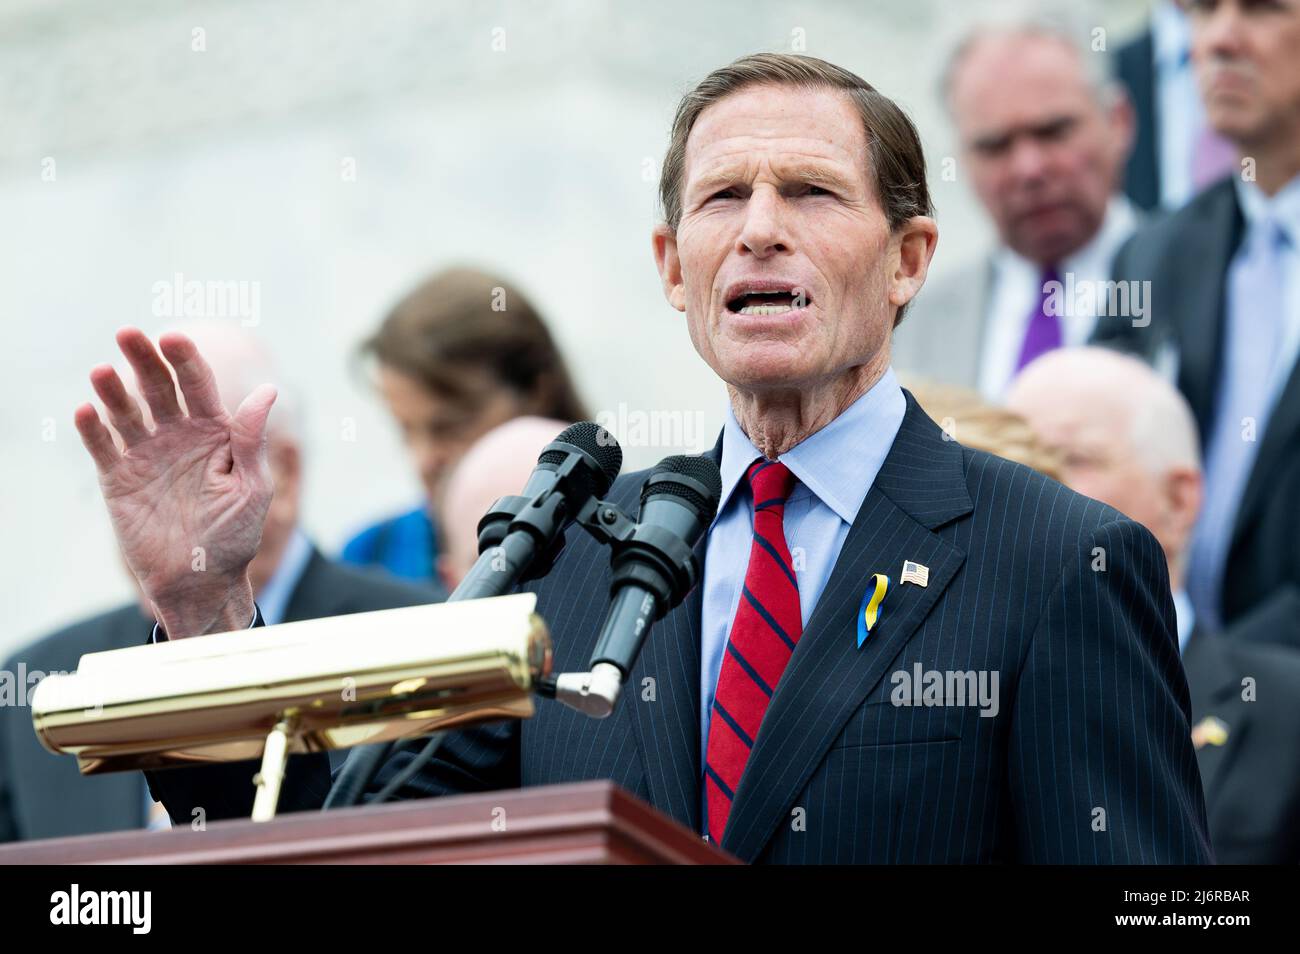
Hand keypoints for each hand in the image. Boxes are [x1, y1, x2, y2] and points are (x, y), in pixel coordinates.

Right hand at [74, 328, 276, 637]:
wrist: (200, 582)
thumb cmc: (234, 536)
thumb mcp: (251, 489)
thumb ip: (251, 441)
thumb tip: (269, 391)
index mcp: (216, 432)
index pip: (199, 385)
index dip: (186, 360)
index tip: (174, 338)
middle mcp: (178, 434)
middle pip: (158, 387)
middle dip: (144, 360)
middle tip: (128, 334)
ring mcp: (146, 453)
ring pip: (126, 412)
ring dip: (112, 390)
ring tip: (101, 372)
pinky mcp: (118, 477)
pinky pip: (103, 447)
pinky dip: (92, 430)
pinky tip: (86, 411)